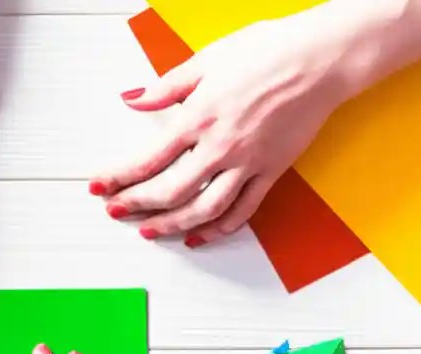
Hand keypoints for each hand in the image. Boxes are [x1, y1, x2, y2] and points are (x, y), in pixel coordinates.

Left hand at [92, 14, 357, 247]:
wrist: (320, 58)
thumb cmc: (269, 51)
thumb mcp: (206, 60)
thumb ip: (166, 86)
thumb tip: (134, 100)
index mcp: (200, 116)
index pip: (147, 159)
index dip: (118, 177)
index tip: (100, 187)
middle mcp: (221, 146)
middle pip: (170, 191)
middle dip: (137, 205)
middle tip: (117, 211)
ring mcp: (248, 163)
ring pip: (204, 209)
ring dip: (173, 225)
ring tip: (151, 231)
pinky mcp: (272, 171)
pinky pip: (243, 210)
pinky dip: (219, 229)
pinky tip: (201, 235)